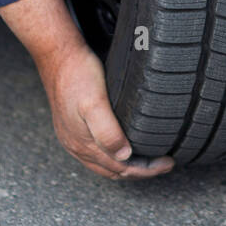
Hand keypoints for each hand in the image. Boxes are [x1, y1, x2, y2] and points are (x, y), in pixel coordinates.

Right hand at [0, 0, 173, 179]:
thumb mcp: (94, 102)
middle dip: (140, 171)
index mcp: (82, 144)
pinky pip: (96, 153)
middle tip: (164, 164)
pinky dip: (113, 156)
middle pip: (113, 170)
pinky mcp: (72, 127)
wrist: (57, 55)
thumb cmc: (77, 74)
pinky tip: (124, 147)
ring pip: (104, 164)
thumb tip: (124, 156)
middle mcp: (76, 146)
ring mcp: (72, 138)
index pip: (120, 168)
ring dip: (128, 166)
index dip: (147, 169)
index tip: (168, 162)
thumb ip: (107, 132)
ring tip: (149, 160)